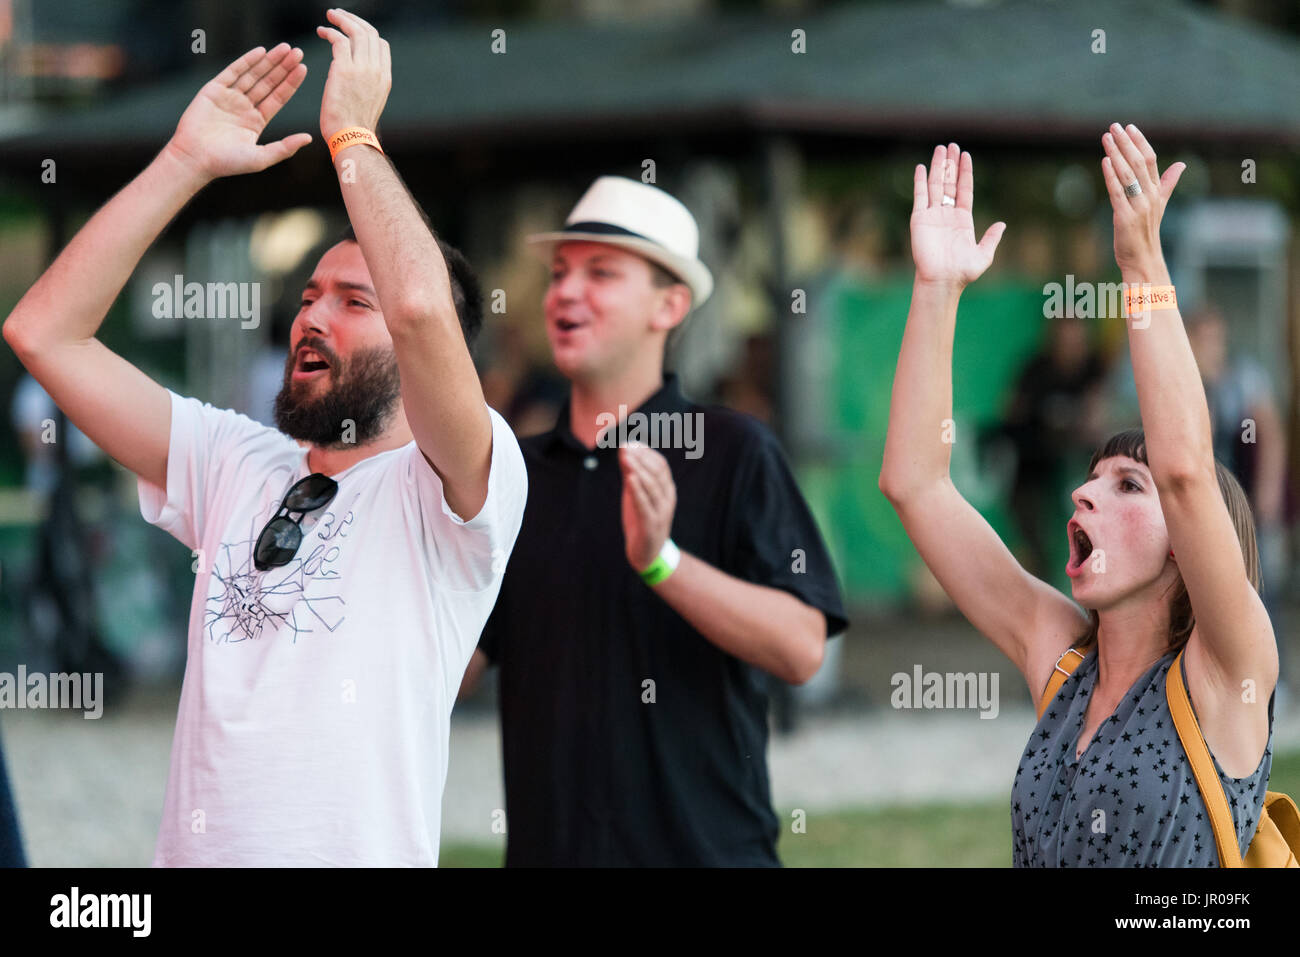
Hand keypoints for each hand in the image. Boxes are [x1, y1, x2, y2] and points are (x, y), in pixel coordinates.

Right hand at [166, 43, 310, 182]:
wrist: (196, 158)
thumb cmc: (228, 163)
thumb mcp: (262, 158)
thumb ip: (285, 148)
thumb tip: (309, 138)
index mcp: (257, 121)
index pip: (278, 97)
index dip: (290, 83)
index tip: (303, 69)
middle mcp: (245, 107)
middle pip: (268, 82)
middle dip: (283, 67)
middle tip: (298, 52)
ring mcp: (229, 97)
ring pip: (253, 74)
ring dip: (269, 60)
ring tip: (285, 48)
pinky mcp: (213, 90)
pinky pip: (233, 72)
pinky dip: (247, 61)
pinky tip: (261, 51)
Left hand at [317, 8, 390, 141]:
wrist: (351, 139)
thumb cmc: (355, 128)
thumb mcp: (369, 104)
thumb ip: (366, 85)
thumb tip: (357, 79)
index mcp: (385, 78)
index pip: (381, 44)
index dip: (367, 32)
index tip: (352, 30)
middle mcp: (377, 70)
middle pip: (370, 33)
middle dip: (353, 19)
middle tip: (338, 15)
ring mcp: (362, 68)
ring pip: (356, 31)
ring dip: (341, 19)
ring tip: (329, 16)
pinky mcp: (344, 69)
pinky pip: (339, 40)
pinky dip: (330, 32)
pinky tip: (321, 32)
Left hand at [619, 444, 675, 572]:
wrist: (648, 553)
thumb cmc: (642, 519)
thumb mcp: (636, 493)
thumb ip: (631, 473)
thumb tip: (624, 449)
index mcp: (666, 490)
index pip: (661, 465)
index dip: (646, 452)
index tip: (630, 442)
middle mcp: (667, 498)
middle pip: (658, 472)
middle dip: (641, 457)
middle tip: (625, 446)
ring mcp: (661, 512)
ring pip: (652, 486)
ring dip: (638, 469)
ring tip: (626, 457)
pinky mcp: (650, 525)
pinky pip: (645, 505)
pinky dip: (637, 490)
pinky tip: (629, 478)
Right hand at [910, 143, 1005, 287]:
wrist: (942, 281)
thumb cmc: (963, 272)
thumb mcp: (984, 255)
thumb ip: (992, 238)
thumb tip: (1002, 224)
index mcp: (963, 219)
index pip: (965, 189)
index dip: (966, 172)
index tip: (966, 156)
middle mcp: (947, 214)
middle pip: (950, 182)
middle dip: (951, 164)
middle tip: (952, 145)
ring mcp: (932, 216)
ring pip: (936, 185)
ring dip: (938, 166)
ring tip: (940, 148)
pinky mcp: (919, 219)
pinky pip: (919, 197)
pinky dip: (920, 182)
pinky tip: (921, 167)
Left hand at [1101, 123, 1183, 278]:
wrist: (1144, 259)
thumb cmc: (1147, 232)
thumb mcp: (1160, 204)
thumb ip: (1167, 183)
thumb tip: (1182, 165)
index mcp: (1156, 192)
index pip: (1150, 160)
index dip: (1140, 142)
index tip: (1129, 127)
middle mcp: (1149, 196)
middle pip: (1138, 163)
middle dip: (1125, 143)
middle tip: (1114, 126)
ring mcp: (1138, 207)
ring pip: (1127, 174)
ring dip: (1116, 154)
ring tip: (1106, 138)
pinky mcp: (1124, 218)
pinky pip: (1117, 193)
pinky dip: (1111, 176)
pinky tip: (1105, 161)